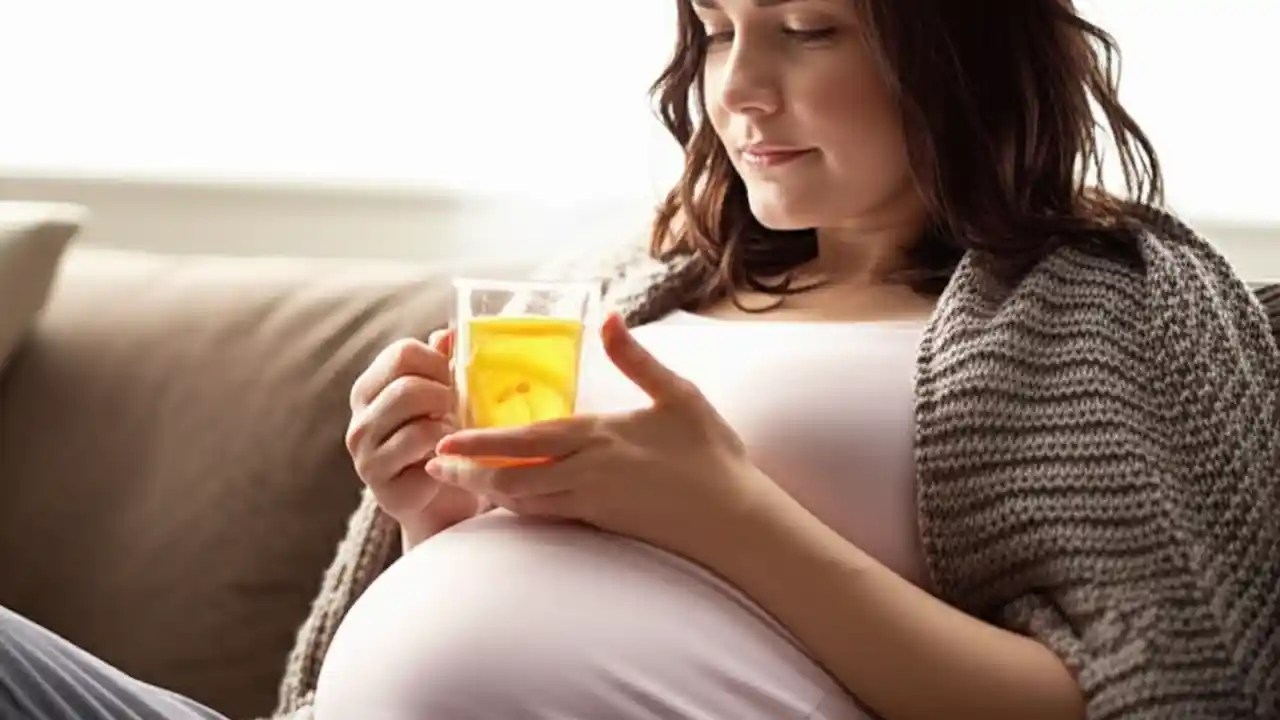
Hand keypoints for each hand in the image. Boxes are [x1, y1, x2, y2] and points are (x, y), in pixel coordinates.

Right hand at [346, 330, 489, 548]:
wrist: (439, 504)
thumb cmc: (442, 444)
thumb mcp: (442, 399)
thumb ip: (441, 365)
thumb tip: (451, 332)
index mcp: (370, 389)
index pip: (402, 352)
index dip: (437, 362)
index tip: (453, 381)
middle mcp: (359, 418)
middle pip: (407, 385)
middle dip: (444, 395)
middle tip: (459, 410)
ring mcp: (364, 451)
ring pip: (413, 414)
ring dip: (447, 420)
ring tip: (455, 431)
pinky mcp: (379, 480)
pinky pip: (420, 445)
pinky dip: (444, 445)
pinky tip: (449, 453)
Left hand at [427, 313, 771, 559]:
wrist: (733, 521)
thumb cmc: (711, 455)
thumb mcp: (678, 396)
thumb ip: (636, 359)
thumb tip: (608, 316)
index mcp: (600, 437)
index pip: (526, 440)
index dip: (481, 441)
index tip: (446, 437)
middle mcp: (587, 474)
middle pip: (512, 475)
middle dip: (469, 470)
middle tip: (434, 461)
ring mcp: (592, 504)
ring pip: (524, 500)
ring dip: (486, 489)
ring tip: (457, 478)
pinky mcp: (602, 525)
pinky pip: (547, 516)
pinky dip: (517, 507)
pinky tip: (506, 499)